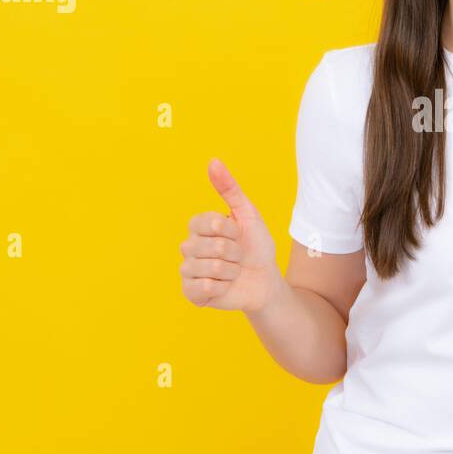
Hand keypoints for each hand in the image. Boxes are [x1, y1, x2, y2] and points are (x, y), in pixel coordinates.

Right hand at [179, 157, 283, 313]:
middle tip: (238, 256)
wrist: (265, 281)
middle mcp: (189, 246)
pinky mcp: (191, 292)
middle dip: (235, 252)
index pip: (207, 222)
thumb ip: (229, 189)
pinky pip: (202, 288)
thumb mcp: (248, 214)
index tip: (238, 234)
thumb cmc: (256, 247)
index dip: (230, 230)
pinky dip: (221, 288)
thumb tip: (213, 161)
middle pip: (211, 246)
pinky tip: (224, 286)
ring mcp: (188, 270)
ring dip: (231, 271)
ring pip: (210, 268)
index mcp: (199, 226)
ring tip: (233, 272)